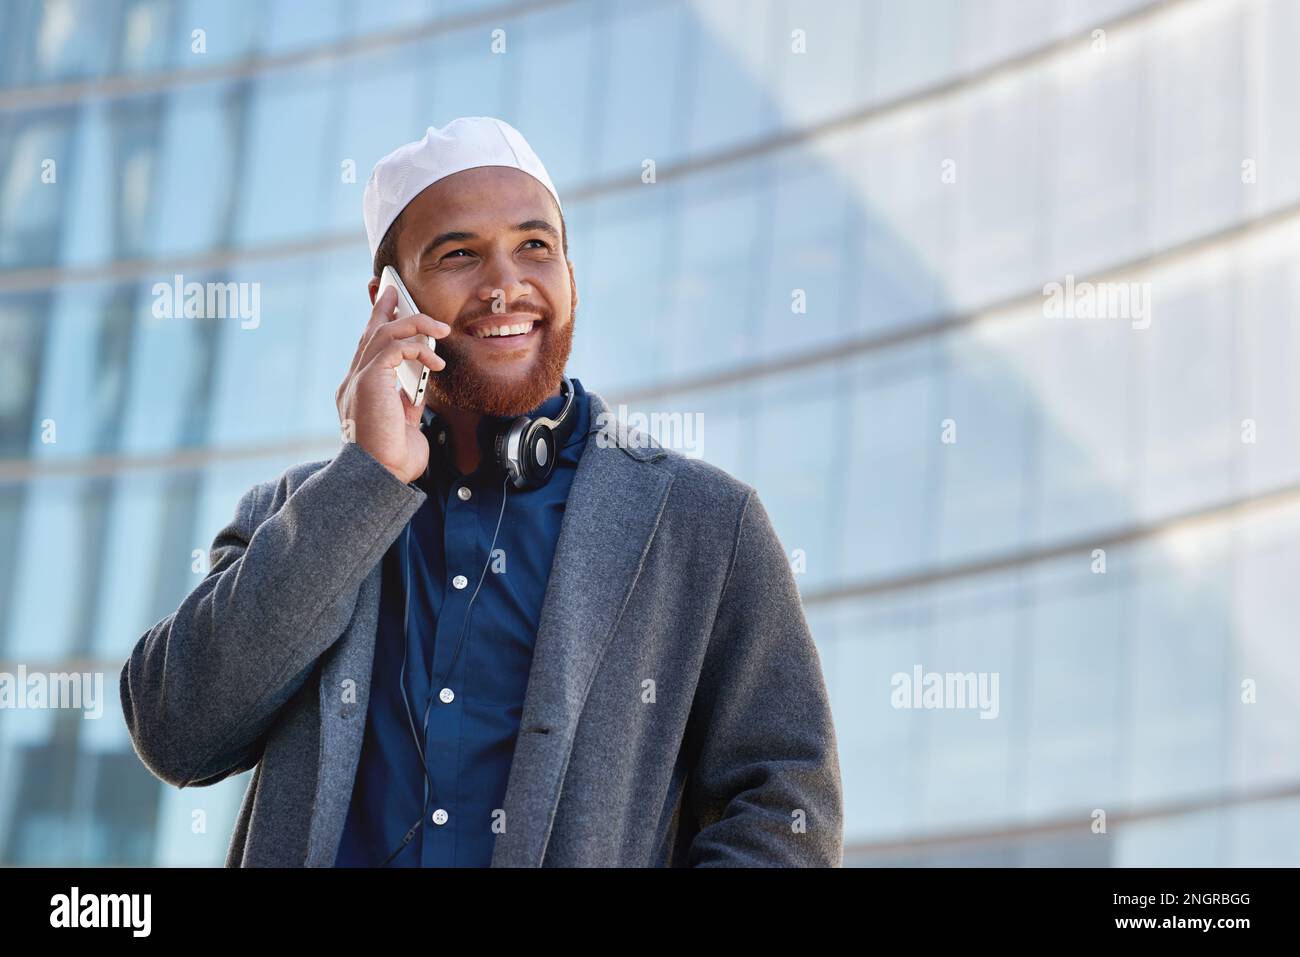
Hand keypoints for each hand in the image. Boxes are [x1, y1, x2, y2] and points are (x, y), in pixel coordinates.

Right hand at [336, 285, 450, 483]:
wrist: (380, 476)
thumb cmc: (393, 459)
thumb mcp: (404, 425)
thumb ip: (407, 403)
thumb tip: (416, 390)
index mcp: (360, 392)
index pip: (371, 353)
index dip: (382, 330)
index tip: (395, 314)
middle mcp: (354, 382)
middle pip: (369, 334)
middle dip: (384, 309)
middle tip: (395, 290)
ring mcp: (358, 379)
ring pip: (384, 333)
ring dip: (414, 325)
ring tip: (440, 329)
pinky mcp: (369, 380)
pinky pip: (393, 346)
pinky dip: (418, 347)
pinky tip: (435, 359)